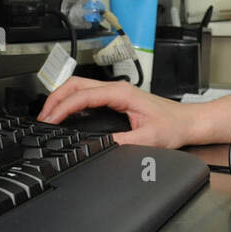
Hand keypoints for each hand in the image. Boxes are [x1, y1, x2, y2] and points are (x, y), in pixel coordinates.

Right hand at [37, 77, 199, 149]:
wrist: (189, 122)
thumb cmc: (174, 126)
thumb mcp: (149, 139)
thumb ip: (124, 142)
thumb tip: (101, 146)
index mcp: (121, 93)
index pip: (83, 95)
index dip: (62, 107)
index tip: (49, 120)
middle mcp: (116, 89)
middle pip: (76, 85)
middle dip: (55, 99)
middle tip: (41, 118)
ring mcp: (116, 93)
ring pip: (80, 88)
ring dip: (61, 99)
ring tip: (48, 116)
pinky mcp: (116, 99)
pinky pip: (87, 95)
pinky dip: (71, 102)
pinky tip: (65, 115)